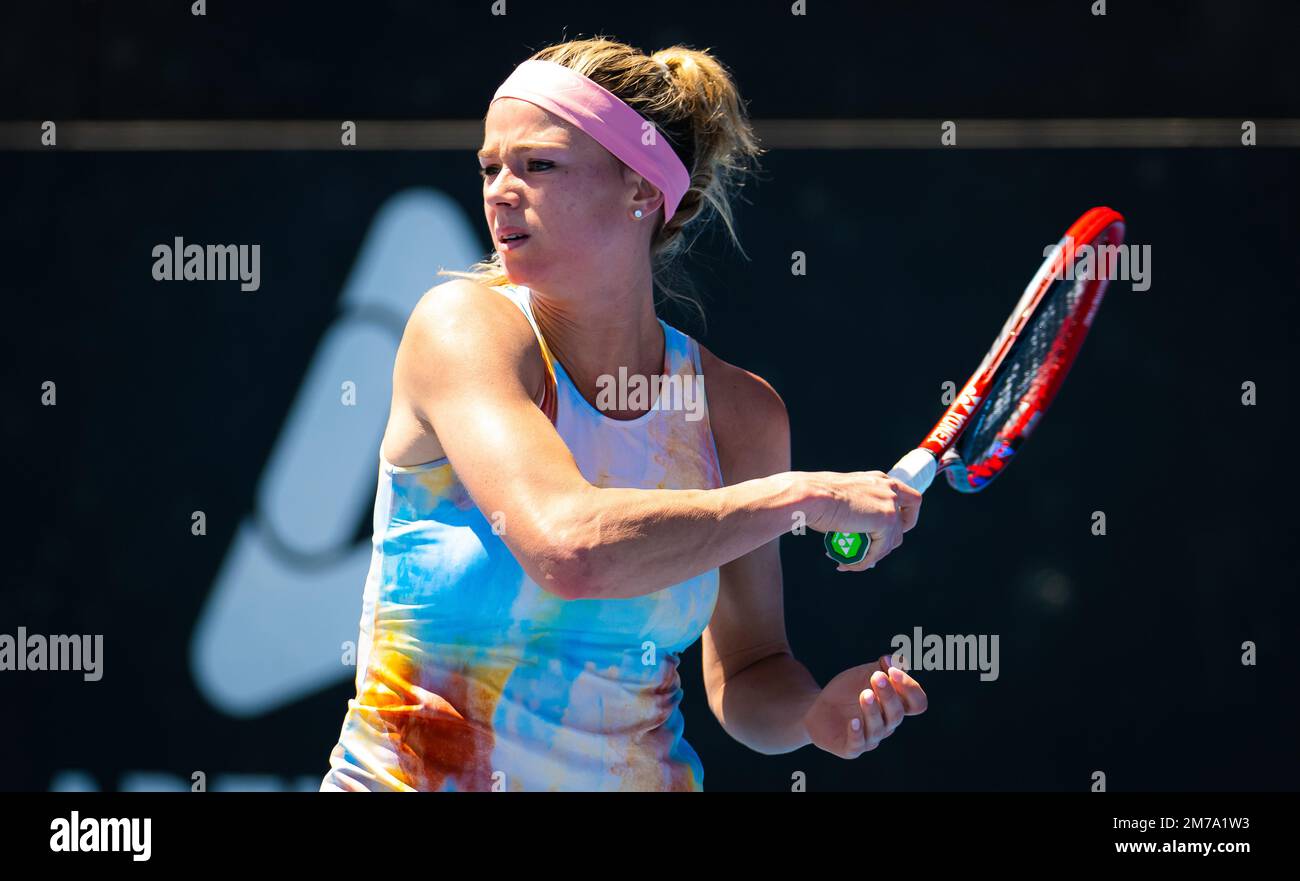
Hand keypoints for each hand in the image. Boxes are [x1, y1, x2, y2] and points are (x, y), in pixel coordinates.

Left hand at [802, 653, 927, 758]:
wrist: (818, 707)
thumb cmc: (847, 691)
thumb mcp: (864, 674)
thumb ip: (881, 667)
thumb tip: (897, 660)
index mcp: (895, 706)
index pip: (917, 703)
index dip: (910, 688)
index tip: (893, 670)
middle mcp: (886, 724)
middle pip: (897, 714)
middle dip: (888, 694)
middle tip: (876, 676)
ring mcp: (869, 738)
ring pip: (878, 728)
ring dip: (873, 710)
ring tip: (864, 693)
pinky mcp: (850, 748)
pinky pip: (857, 745)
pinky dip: (857, 733)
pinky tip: (853, 721)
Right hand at [805, 470, 922, 571]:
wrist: (811, 497)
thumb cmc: (815, 497)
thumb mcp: (841, 498)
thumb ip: (856, 509)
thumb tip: (855, 530)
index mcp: (879, 480)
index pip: (907, 499)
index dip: (904, 518)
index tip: (888, 532)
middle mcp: (889, 488)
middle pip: (905, 522)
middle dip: (888, 541)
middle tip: (866, 552)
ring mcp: (890, 503)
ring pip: (892, 541)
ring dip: (872, 555)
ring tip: (847, 561)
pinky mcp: (887, 520)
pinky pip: (880, 550)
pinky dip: (863, 561)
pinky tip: (846, 564)